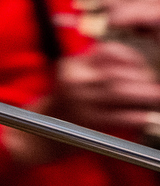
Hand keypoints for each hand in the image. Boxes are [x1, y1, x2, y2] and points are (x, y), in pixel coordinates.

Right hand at [5, 40, 159, 162]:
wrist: (38, 133)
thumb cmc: (66, 104)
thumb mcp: (75, 77)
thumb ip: (100, 66)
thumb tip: (138, 67)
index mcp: (72, 65)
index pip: (108, 52)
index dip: (131, 57)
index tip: (141, 66)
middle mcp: (74, 80)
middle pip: (116, 73)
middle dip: (143, 78)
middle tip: (154, 86)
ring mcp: (79, 101)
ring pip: (120, 92)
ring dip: (144, 96)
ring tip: (155, 98)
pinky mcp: (86, 121)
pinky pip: (118, 117)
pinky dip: (136, 117)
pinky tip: (144, 117)